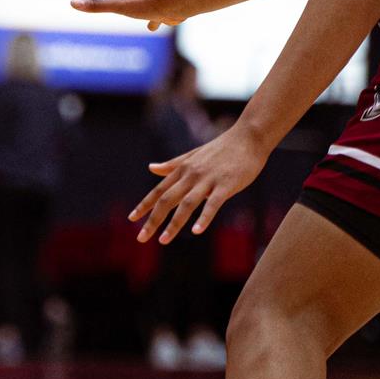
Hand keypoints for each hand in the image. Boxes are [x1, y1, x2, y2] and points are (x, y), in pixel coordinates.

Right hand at [70, 0, 190, 29]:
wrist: (177, 3)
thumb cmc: (147, 4)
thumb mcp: (118, 6)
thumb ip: (96, 6)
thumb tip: (72, 2)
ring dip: (122, 0)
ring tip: (117, 2)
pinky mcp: (158, 9)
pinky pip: (150, 14)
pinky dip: (148, 19)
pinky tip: (152, 26)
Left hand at [131, 127, 268, 243]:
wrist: (248, 138)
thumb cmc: (222, 149)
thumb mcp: (192, 155)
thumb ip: (172, 165)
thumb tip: (151, 168)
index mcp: (182, 170)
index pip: (158, 190)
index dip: (144, 205)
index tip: (131, 219)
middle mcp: (190, 175)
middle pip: (166, 200)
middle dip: (152, 220)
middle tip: (141, 238)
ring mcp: (208, 180)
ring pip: (186, 204)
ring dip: (173, 223)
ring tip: (163, 240)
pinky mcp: (226, 185)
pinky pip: (212, 204)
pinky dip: (204, 218)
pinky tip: (196, 231)